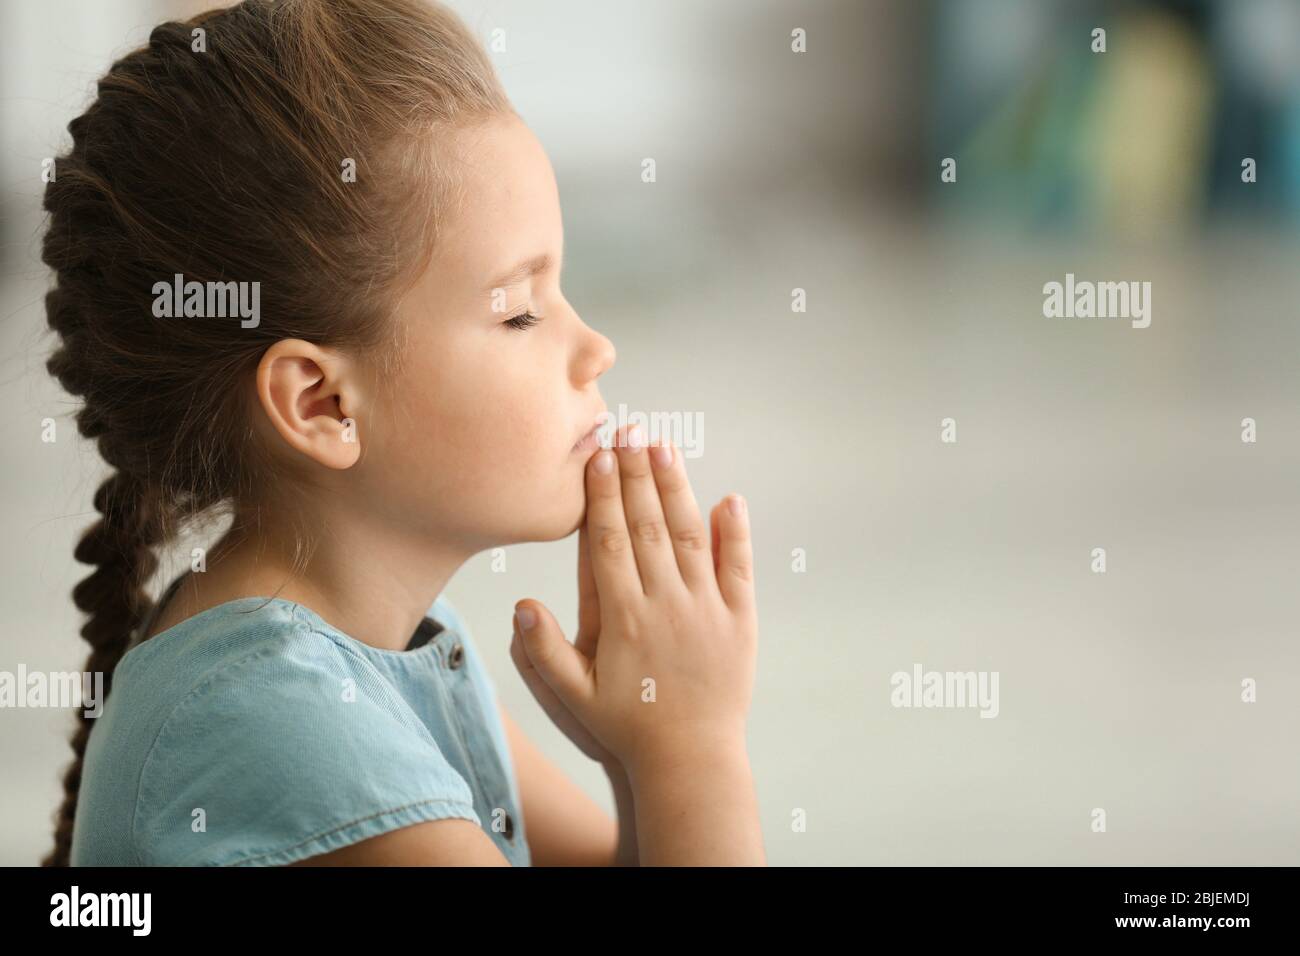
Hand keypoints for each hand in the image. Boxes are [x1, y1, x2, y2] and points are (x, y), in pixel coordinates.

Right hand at [511, 424, 757, 779]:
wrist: (690, 761)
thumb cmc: (628, 727)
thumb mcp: (573, 695)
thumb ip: (544, 649)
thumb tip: (524, 602)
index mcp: (625, 617)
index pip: (611, 541)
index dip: (604, 495)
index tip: (599, 456)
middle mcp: (666, 604)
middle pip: (648, 526)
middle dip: (637, 474)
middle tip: (630, 430)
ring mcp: (707, 609)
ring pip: (689, 537)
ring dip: (677, 489)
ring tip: (665, 447)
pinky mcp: (739, 621)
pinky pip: (738, 569)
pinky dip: (735, 534)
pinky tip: (729, 500)